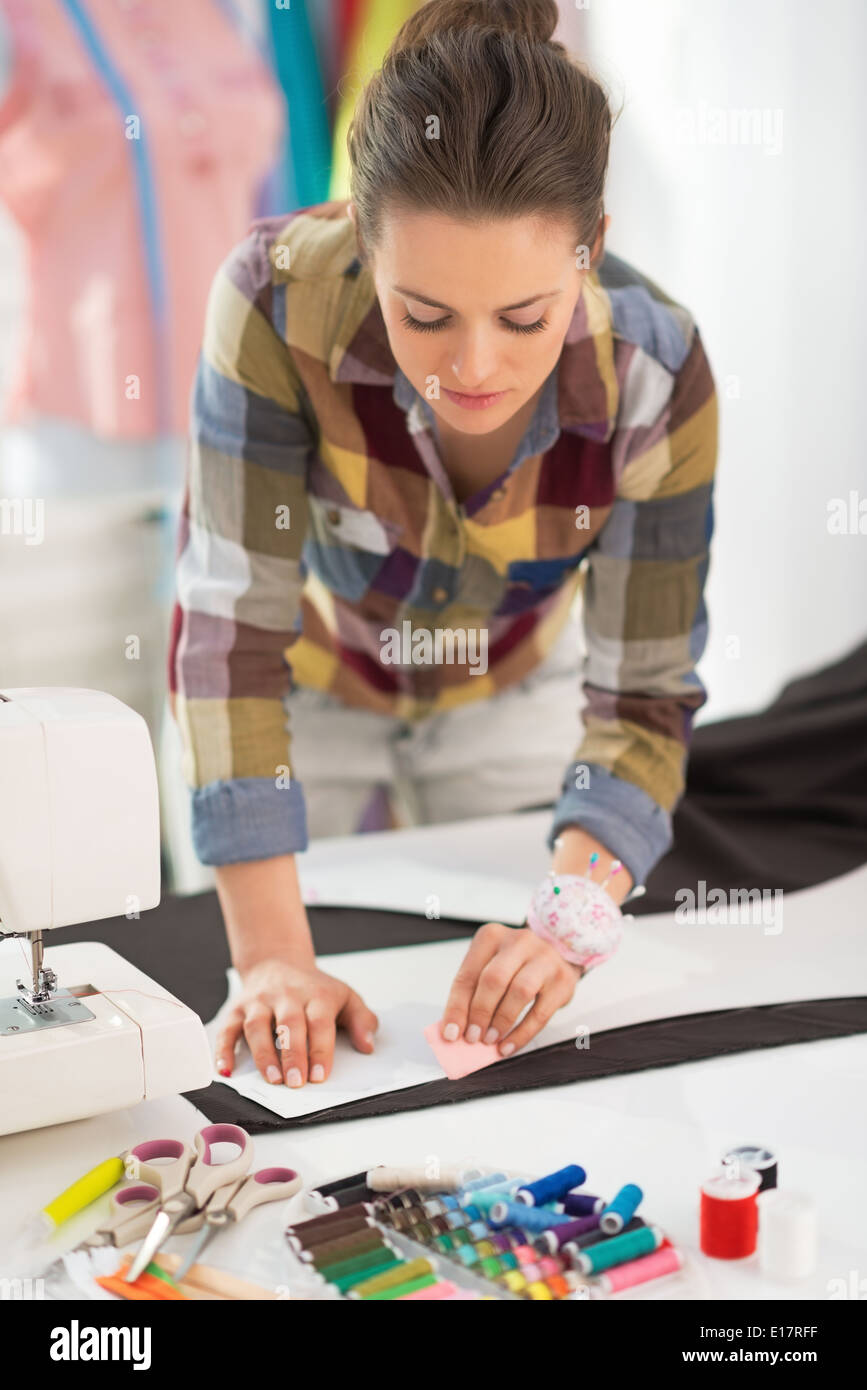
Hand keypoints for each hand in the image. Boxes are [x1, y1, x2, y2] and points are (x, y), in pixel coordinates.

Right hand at [215, 958, 378, 1087]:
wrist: (278, 962)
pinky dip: (223, 1050)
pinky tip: (225, 1070)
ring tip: (272, 1079)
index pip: (319, 1021)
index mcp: (316, 995)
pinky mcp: (237, 1008)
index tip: (320, 1075)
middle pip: (289, 1024)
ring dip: (263, 1054)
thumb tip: (368, 1045)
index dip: (320, 1049)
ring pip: (257, 1026)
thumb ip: (362, 1021)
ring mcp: (259, 1001)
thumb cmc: (315, 989)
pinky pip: (227, 1029)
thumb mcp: (346, 997)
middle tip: (295, 1082)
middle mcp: (286, 996)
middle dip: (293, 1054)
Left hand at [438, 923, 581, 1057]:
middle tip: (472, 1037)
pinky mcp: (562, 980)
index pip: (468, 974)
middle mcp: (519, 941)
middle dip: (480, 1013)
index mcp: (492, 936)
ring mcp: (544, 958)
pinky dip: (521, 1034)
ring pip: (520, 992)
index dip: (457, 1006)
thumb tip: (456, 1030)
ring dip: (501, 1021)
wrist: (558, 950)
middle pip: (494, 979)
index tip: (450, 1033)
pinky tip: (509, 1046)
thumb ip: (473, 993)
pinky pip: (540, 1012)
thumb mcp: (490, 965)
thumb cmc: (516, 963)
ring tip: (490, 1040)